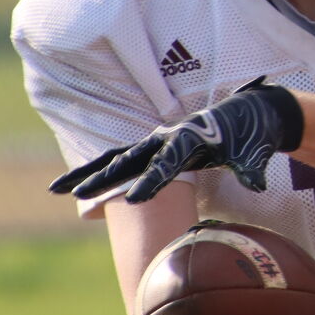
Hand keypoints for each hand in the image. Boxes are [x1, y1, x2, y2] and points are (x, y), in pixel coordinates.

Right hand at [49, 78, 304, 203]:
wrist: (249, 114)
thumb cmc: (251, 135)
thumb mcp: (255, 151)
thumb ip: (252, 167)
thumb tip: (259, 184)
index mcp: (190, 137)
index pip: (166, 163)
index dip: (151, 181)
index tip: (134, 200)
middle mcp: (167, 137)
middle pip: (130, 159)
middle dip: (104, 178)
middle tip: (78, 196)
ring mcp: (157, 142)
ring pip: (116, 159)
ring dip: (88, 174)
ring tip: (55, 190)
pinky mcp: (155, 149)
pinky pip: (121, 161)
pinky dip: (99, 172)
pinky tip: (76, 187)